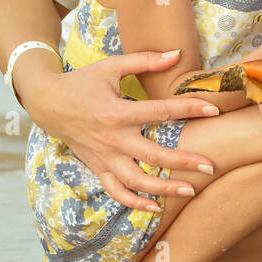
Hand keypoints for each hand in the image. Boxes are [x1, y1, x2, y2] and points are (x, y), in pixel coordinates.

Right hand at [29, 50, 220, 210]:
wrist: (48, 103)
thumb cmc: (83, 82)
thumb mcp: (112, 66)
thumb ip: (145, 60)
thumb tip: (177, 54)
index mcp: (118, 112)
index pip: (161, 112)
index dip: (189, 109)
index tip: (213, 110)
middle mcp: (112, 139)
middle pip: (153, 156)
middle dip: (183, 162)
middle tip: (209, 166)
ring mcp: (104, 157)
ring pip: (136, 181)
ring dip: (163, 188)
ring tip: (190, 191)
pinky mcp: (98, 167)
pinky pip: (116, 191)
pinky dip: (135, 203)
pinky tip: (156, 207)